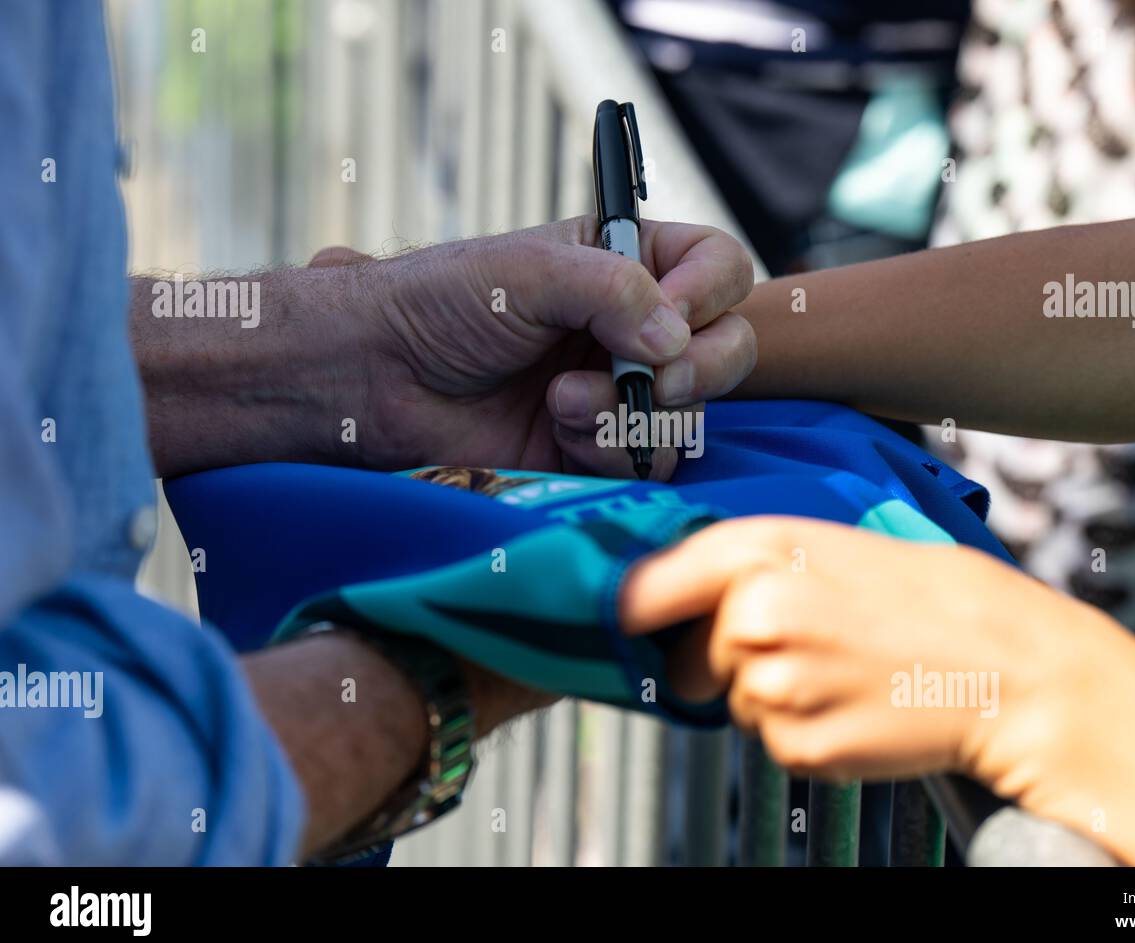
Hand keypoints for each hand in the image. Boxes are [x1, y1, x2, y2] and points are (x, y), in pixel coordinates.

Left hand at [312, 216, 754, 478]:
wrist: (378, 378)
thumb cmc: (443, 304)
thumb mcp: (532, 272)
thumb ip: (615, 291)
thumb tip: (675, 341)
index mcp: (627, 264)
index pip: (718, 266)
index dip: (710, 291)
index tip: (673, 312)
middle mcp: (635, 327)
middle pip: (728, 344)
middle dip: (699, 368)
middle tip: (652, 379)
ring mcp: (621, 390)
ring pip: (692, 411)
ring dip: (633, 412)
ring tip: (562, 401)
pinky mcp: (597, 448)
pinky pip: (648, 458)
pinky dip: (608, 449)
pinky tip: (556, 431)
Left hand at [618, 516, 1114, 784]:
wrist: (1007, 666)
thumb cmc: (925, 594)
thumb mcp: (828, 542)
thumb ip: (743, 562)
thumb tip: (661, 595)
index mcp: (759, 553)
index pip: (643, 590)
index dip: (631, 610)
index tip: (623, 620)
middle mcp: (755, 617)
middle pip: (693, 654)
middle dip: (730, 654)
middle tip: (807, 638)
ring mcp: (776, 688)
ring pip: (734, 699)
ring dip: (771, 693)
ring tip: (842, 667)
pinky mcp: (799, 747)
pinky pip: (770, 741)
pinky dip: (802, 731)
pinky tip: (854, 702)